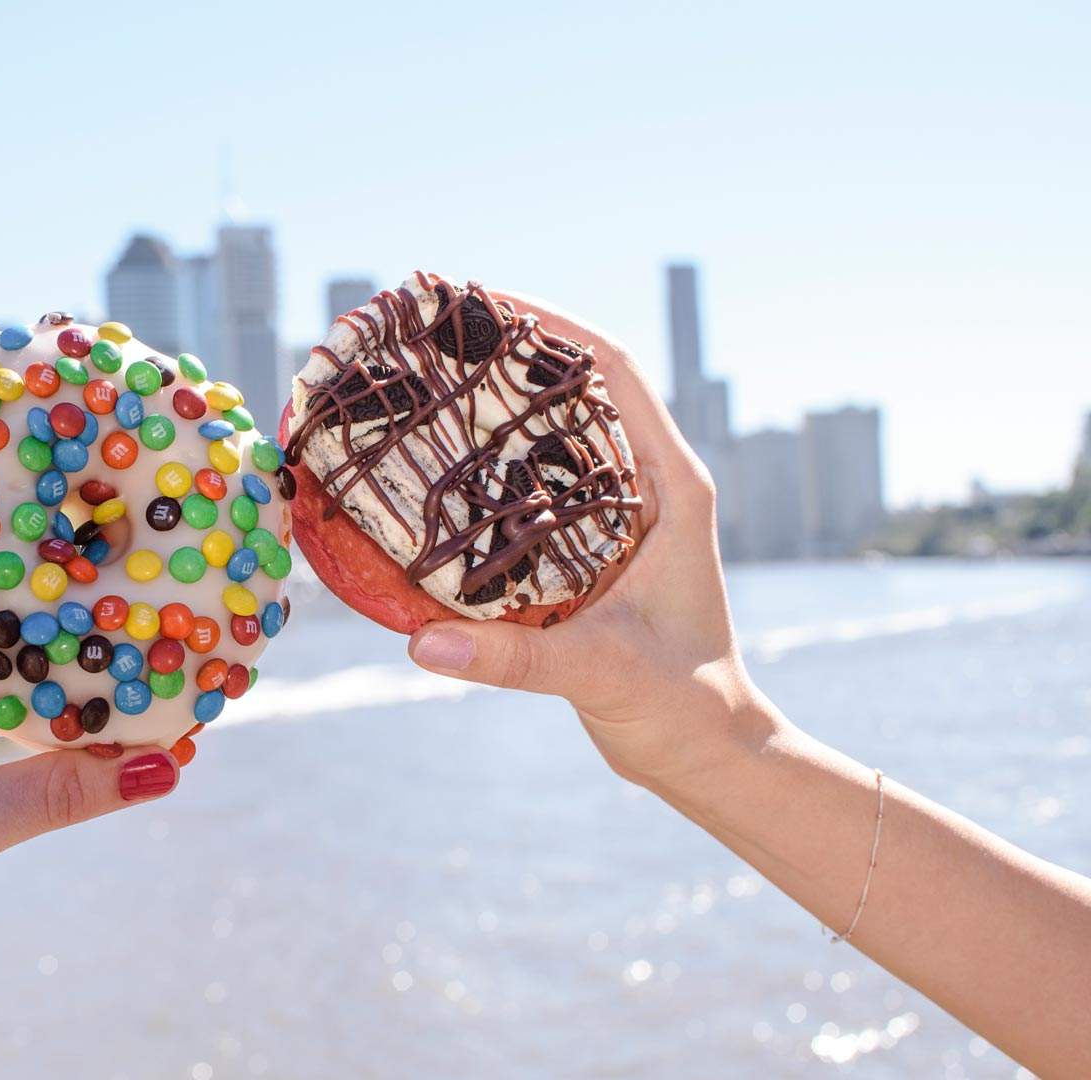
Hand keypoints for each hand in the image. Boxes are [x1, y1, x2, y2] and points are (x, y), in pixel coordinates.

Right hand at [404, 293, 768, 788]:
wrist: (706, 755)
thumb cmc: (679, 707)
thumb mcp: (599, 672)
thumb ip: (513, 657)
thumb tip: (421, 643)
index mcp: (673, 488)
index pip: (613, 372)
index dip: (552, 326)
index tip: (484, 302)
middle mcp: (649, 487)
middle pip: (578, 388)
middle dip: (509, 354)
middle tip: (433, 337)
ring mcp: (619, 516)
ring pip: (555, 434)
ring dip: (498, 405)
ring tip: (424, 384)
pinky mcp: (590, 550)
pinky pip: (535, 484)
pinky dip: (489, 464)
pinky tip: (435, 469)